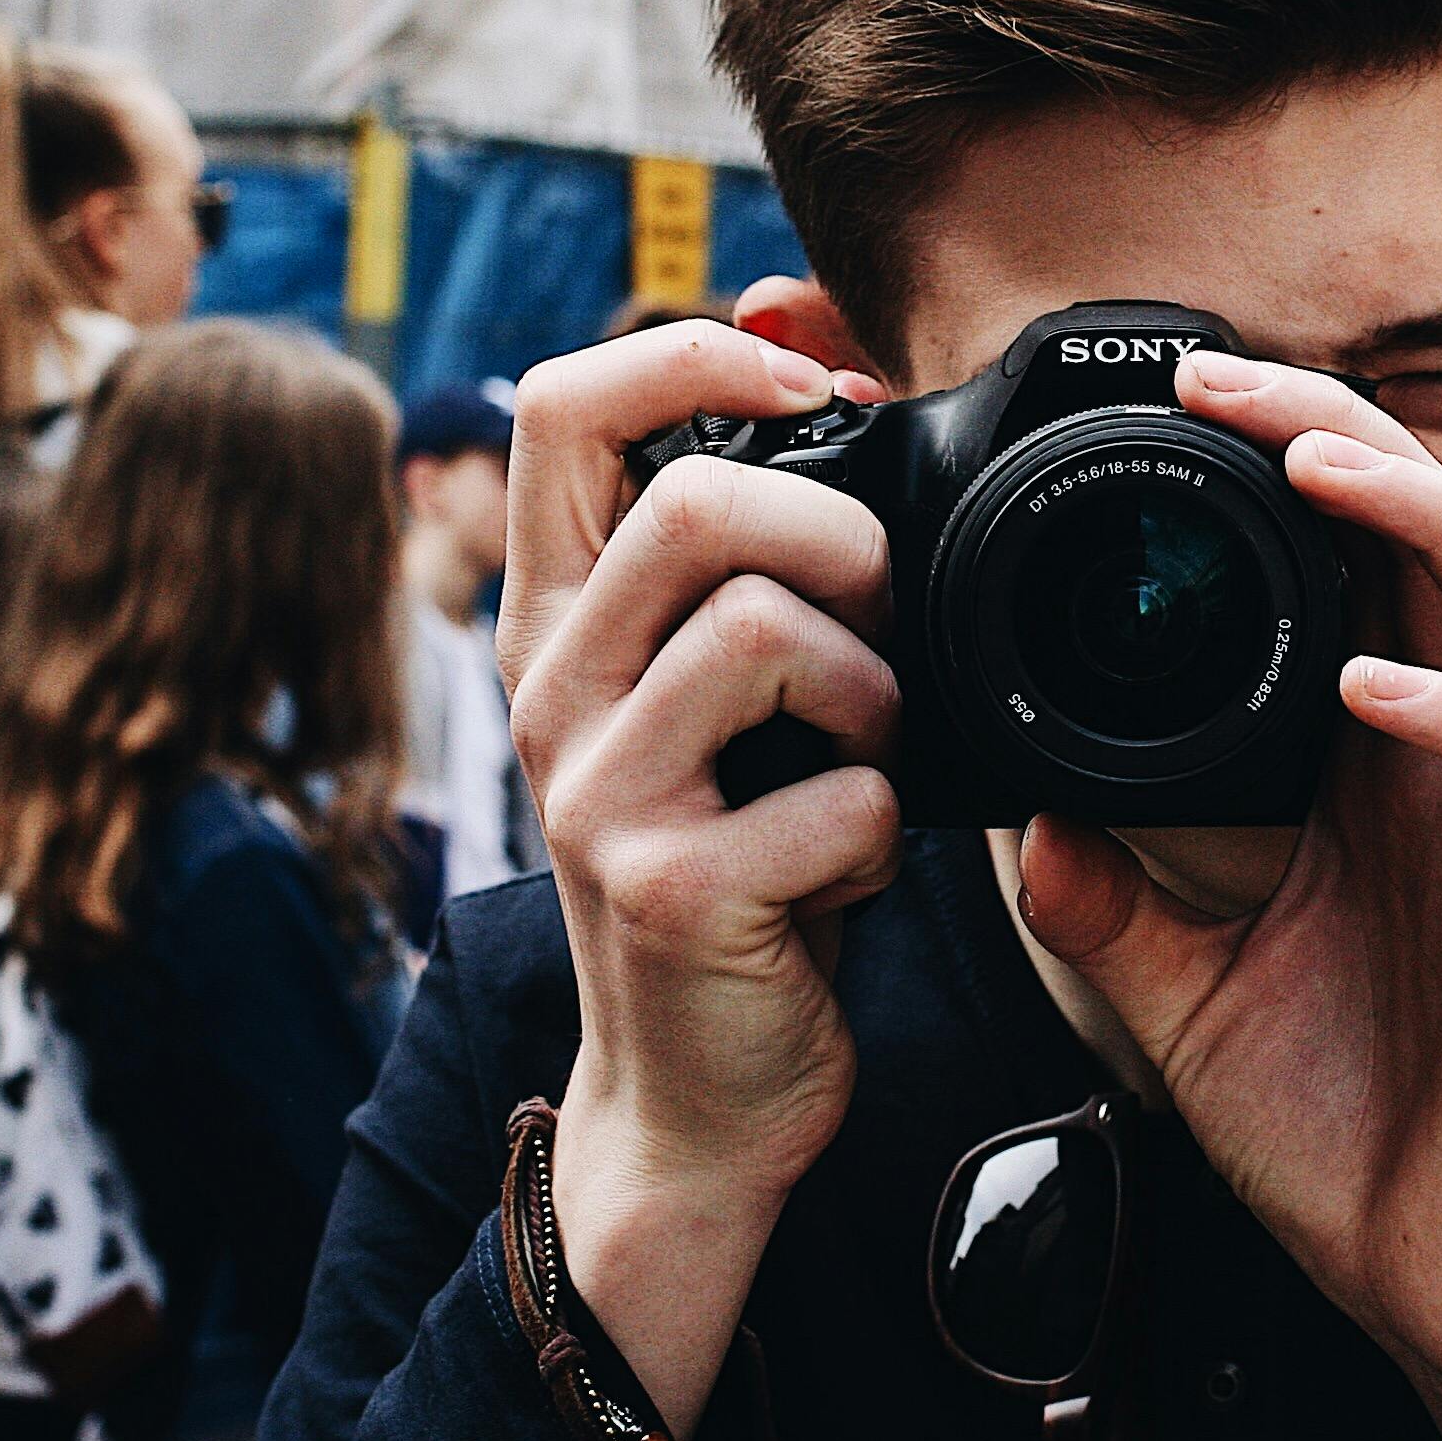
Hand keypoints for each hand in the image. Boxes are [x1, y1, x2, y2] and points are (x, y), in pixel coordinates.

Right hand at [498, 322, 902, 1428]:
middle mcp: (551, 691)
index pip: (562, 405)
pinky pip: (847, 797)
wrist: (697, 1095)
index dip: (688, 355)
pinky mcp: (670, 890)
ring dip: (877, 698)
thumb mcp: (720, 695)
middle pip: (692, 506)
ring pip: (769, 634)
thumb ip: (745, 554)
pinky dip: (890, 835)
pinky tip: (845, 878)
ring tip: (865, 765)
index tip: (807, 387)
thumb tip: (811, 345)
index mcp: (561, 618)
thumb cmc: (742, 865)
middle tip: (883, 626)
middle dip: (841, 544)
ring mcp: (595, 794)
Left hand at [1018, 350, 1441, 1440]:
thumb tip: (1014, 810)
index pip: (1353, 560)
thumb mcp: (1180, 990)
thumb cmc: (1338, 1124)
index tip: (1167, 401)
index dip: (1282, 461)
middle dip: (1341, 436)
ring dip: (1422, 522)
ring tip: (1318, 466)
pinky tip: (1373, 689)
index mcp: (1379, 761)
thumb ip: (1108, 895)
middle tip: (1221, 380)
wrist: (1440, 1286)